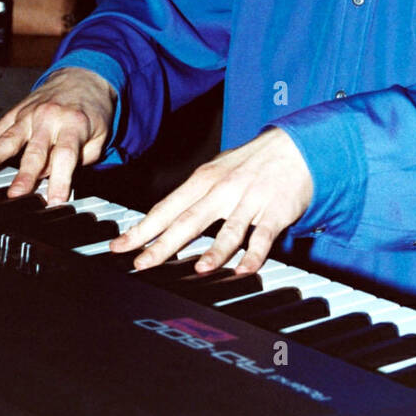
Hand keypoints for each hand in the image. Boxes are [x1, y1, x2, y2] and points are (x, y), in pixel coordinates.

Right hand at [0, 67, 116, 202]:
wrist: (83, 75)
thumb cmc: (92, 108)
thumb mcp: (101, 134)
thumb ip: (82, 159)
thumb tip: (54, 178)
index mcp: (74, 124)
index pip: (66, 155)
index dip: (60, 179)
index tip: (55, 200)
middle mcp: (49, 118)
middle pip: (35, 149)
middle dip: (25, 173)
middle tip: (15, 193)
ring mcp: (29, 115)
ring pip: (8, 138)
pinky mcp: (14, 113)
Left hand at [113, 128, 313, 275]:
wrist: (295, 146)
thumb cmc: (251, 163)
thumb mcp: (217, 171)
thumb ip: (194, 195)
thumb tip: (163, 218)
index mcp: (204, 180)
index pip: (167, 208)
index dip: (142, 229)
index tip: (119, 246)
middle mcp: (223, 190)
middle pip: (189, 221)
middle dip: (163, 244)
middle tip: (142, 264)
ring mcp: (250, 200)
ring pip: (230, 230)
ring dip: (215, 250)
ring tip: (199, 269)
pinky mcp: (275, 211)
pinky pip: (263, 236)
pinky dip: (254, 254)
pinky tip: (244, 269)